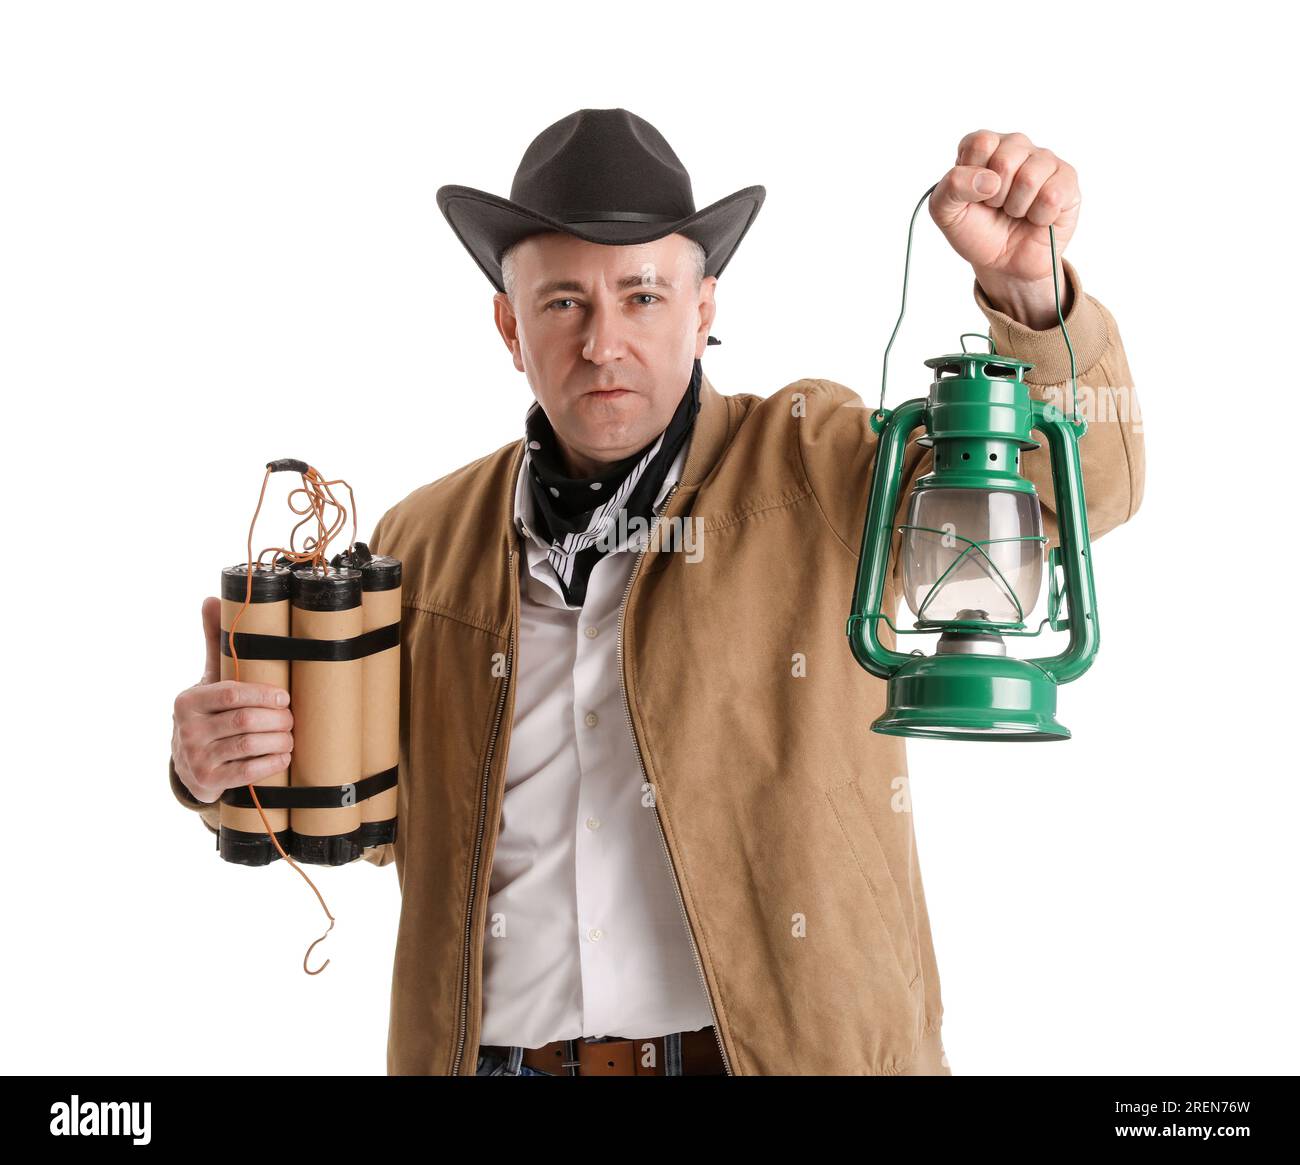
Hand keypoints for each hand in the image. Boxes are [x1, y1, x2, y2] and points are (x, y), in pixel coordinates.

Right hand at [171, 596, 292, 802]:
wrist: (189, 764)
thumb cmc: (209, 713)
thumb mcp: (208, 679)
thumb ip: (213, 643)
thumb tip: (210, 598)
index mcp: (189, 701)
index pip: (231, 693)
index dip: (263, 694)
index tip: (285, 696)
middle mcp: (187, 730)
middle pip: (244, 721)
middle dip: (276, 719)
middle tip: (293, 718)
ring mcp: (196, 758)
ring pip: (247, 747)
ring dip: (278, 741)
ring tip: (291, 736)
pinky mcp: (207, 782)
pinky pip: (245, 772)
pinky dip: (271, 764)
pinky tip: (284, 756)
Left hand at [929, 130, 1079, 328]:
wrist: (1003, 262)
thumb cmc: (976, 230)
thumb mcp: (946, 212)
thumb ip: (951, 186)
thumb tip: (990, 180)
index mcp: (984, 146)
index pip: (979, 143)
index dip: (973, 178)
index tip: (974, 195)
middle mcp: (1015, 145)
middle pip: (1005, 160)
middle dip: (995, 197)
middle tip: (996, 206)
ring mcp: (1044, 160)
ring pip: (1030, 178)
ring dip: (1017, 208)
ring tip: (1015, 212)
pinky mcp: (1067, 180)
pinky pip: (1053, 195)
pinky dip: (1039, 217)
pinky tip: (1036, 217)